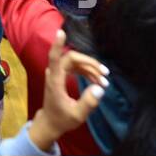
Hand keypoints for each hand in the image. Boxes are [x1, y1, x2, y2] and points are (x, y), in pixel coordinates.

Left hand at [28, 29, 107, 152]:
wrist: (50, 123)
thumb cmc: (61, 119)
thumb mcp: (77, 115)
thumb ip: (88, 103)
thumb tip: (100, 88)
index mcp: (55, 81)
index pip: (55, 58)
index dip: (57, 44)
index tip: (61, 32)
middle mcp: (54, 74)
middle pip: (72, 58)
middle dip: (90, 64)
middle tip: (105, 76)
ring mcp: (57, 73)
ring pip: (75, 62)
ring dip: (90, 69)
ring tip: (104, 81)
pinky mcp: (61, 76)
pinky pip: (75, 67)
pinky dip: (86, 71)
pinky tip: (96, 80)